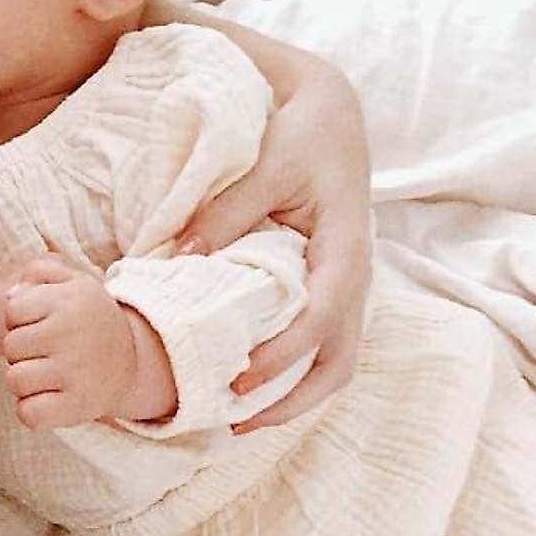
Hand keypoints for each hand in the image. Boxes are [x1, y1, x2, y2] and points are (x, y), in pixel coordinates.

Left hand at [1, 257, 163, 428]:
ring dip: (25, 381)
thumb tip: (11, 294)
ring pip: (15, 380)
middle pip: (11, 347)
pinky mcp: (77, 406)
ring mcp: (75, 372)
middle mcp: (72, 334)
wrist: (133, 363)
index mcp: (70, 301)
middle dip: (22, 352)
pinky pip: (28, 413)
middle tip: (47, 353)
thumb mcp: (75, 284)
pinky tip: (47, 399)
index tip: (43, 326)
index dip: (21, 320)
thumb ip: (41, 272)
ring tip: (47, 375)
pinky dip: (31, 410)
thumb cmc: (92, 321)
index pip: (12, 310)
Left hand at [176, 63, 372, 431]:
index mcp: (345, 249)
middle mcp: (354, 279)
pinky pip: (320, 347)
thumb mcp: (267, 162)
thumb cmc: (300, 133)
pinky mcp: (330, 291)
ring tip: (239, 419)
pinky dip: (291, 375)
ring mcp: (346, 290)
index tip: (238, 377)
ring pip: (335, 363)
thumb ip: (227, 210)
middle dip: (292, 402)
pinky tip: (250, 386)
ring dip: (293, 399)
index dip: (283, 355)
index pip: (323, 319)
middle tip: (236, 422)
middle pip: (339, 363)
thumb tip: (180, 255)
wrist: (331, 114)